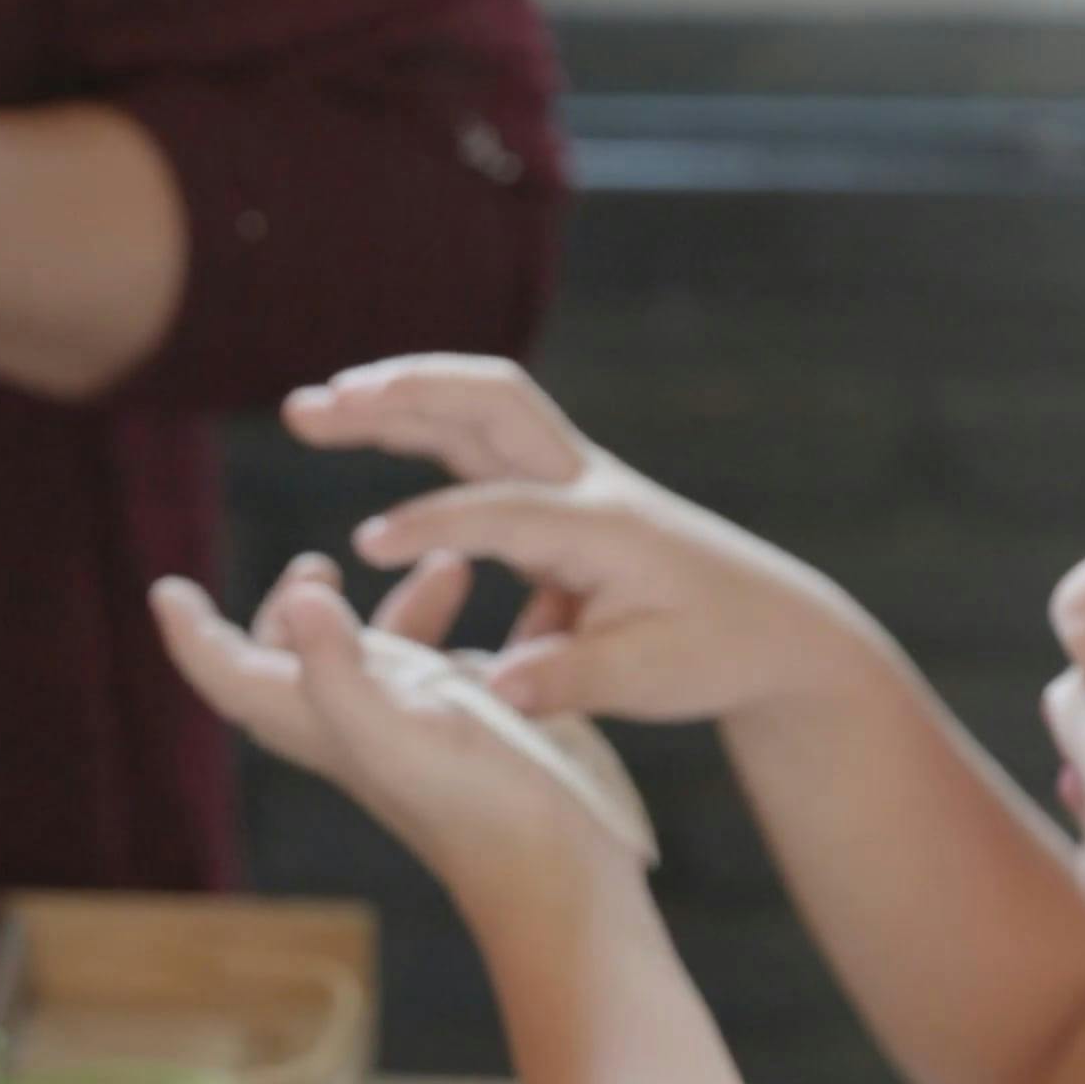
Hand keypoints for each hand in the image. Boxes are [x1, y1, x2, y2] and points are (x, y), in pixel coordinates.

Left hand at [151, 548, 642, 910]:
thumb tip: (298, 597)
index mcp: (317, 722)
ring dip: (390, 608)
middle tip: (315, 564)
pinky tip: (501, 603)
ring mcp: (412, 728)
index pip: (228, 675)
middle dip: (293, 611)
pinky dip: (460, 627)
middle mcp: (355, 724)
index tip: (166, 589)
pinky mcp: (470, 730)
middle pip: (292, 663)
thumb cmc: (477, 802)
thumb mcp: (400, 725)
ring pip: (376, 657)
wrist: (561, 863)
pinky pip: (446, 664)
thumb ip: (338, 665)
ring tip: (444, 564)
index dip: (192, 633)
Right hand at [284, 356, 861, 727]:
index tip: (368, 545)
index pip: (504, 511)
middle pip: (486, 405)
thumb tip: (497, 687)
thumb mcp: (650, 680)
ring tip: (310, 409)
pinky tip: (362, 428)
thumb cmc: (713, 654)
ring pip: (475, 409)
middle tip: (309, 409)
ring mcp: (570, 477)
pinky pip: (477, 439)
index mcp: (603, 527)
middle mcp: (583, 483)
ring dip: (395, 397)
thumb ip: (570, 680)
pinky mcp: (556, 491)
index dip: (436, 525)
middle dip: (398, 397)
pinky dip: (419, 424)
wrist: (775, 627)